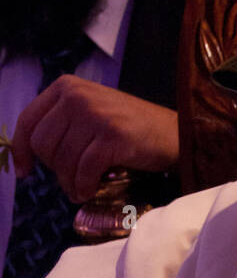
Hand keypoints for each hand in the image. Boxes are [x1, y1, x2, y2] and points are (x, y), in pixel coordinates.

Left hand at [12, 76, 179, 201]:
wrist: (174, 133)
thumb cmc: (132, 129)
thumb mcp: (91, 112)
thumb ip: (64, 123)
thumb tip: (33, 154)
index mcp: (67, 86)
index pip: (28, 120)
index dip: (21, 150)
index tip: (25, 171)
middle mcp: (78, 96)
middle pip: (43, 145)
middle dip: (53, 170)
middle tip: (70, 180)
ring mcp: (96, 114)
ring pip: (62, 161)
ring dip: (70, 183)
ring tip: (81, 189)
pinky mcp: (113, 136)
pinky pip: (84, 170)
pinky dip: (84, 187)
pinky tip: (89, 191)